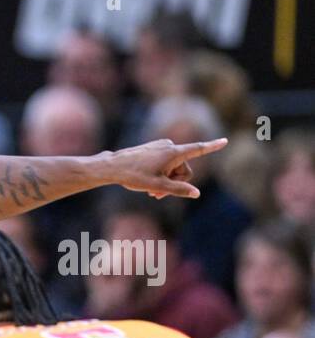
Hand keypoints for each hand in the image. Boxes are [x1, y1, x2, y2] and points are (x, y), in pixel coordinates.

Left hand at [104, 137, 227, 199]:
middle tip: (157, 196)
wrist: (112, 167)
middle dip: (175, 183)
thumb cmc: (134, 176)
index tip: (225, 141)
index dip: (213, 147)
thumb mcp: (157, 186)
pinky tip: (148, 182)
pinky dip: (161, 174)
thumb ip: (179, 190)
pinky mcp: (154, 148)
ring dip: (167, 180)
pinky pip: (165, 163)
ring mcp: (161, 146)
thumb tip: (196, 193)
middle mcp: (170, 146)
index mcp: (174, 153)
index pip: (198, 149)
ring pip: (174, 168)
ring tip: (151, 192)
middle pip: (184, 169)